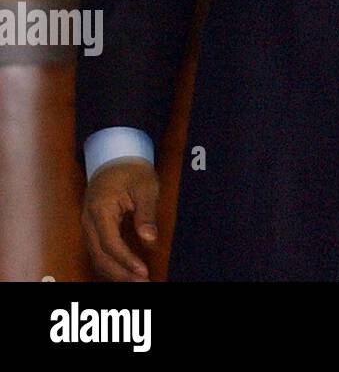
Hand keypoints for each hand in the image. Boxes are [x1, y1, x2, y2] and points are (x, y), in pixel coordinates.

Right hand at [81, 158, 158, 281]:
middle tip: (142, 281)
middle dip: (120, 272)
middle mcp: (89, 221)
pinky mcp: (93, 228)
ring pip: (97, 256)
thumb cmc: (132, 170)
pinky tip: (126, 271)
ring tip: (137, 280)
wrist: (115, 158)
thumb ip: (146, 213)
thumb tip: (149, 238)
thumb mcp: (145, 186)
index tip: (142, 271)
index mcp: (100, 209)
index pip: (110, 243)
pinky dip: (112, 264)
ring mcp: (88, 225)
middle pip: (100, 255)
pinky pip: (99, 251)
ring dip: (115, 271)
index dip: (126, 260)